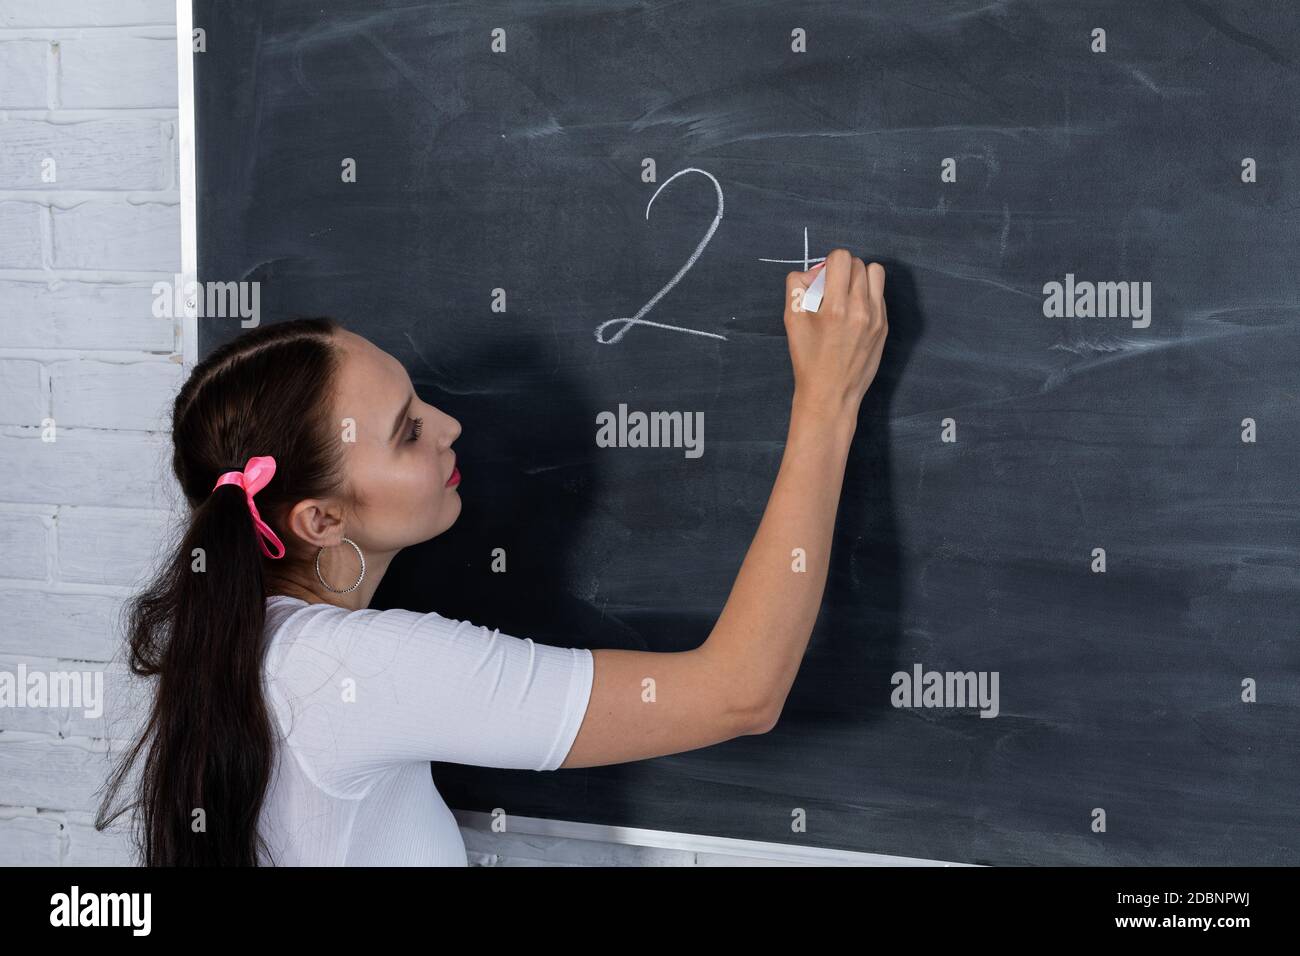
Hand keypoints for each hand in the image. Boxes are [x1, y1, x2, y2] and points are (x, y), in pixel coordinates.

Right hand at [784, 248, 887, 414]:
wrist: (831, 394)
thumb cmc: (808, 360)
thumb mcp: (791, 321)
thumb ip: (797, 287)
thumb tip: (813, 272)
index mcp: (835, 307)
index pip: (842, 258)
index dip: (829, 263)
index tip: (823, 279)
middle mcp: (860, 310)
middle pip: (858, 263)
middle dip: (842, 271)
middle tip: (831, 289)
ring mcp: (876, 318)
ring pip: (875, 273)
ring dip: (859, 278)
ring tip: (847, 295)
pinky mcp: (884, 326)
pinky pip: (880, 294)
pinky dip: (867, 295)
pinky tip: (854, 313)